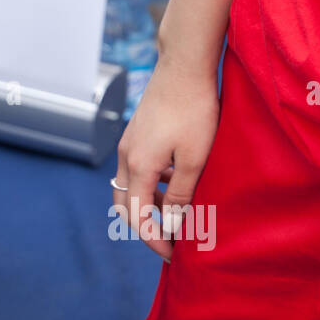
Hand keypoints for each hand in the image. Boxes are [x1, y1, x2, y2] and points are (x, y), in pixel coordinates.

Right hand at [112, 57, 219, 260]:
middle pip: (125, 207)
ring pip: (130, 189)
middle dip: (144, 227)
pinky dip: (151, 187)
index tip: (172, 253)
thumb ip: (180, 194)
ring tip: (176, 216)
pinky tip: (174, 185)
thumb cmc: (195, 109)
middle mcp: (126, 159)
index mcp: (138, 167)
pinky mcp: (136, 137)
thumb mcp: (195, 157)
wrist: (184, 65)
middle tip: (170, 240)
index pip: (137, 217)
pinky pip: (136, 172)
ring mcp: (128, 146)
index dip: (153, 238)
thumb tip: (171, 225)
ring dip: (148, 207)